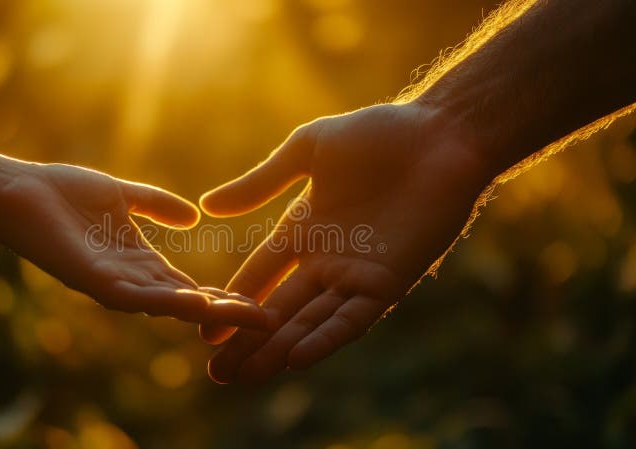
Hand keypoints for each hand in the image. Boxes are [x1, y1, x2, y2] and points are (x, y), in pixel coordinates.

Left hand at [0, 162, 265, 327]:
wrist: (17, 191)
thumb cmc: (62, 192)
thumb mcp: (122, 194)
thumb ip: (156, 204)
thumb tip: (194, 216)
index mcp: (140, 262)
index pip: (191, 285)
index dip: (225, 294)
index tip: (264, 300)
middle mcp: (132, 281)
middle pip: (188, 303)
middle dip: (228, 313)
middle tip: (270, 321)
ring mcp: (114, 284)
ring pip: (170, 305)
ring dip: (208, 313)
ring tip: (246, 317)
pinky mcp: (93, 281)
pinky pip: (136, 296)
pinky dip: (166, 301)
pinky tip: (195, 302)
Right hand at [199, 102, 492, 382]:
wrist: (440, 135)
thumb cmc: (378, 134)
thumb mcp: (307, 151)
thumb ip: (260, 182)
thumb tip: (207, 205)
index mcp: (305, 230)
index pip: (260, 275)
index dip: (232, 301)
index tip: (204, 331)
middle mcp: (326, 259)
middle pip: (279, 309)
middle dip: (247, 340)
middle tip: (216, 372)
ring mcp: (356, 274)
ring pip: (309, 321)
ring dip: (278, 350)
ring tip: (244, 377)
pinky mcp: (388, 283)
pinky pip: (352, 318)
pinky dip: (325, 339)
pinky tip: (294, 359)